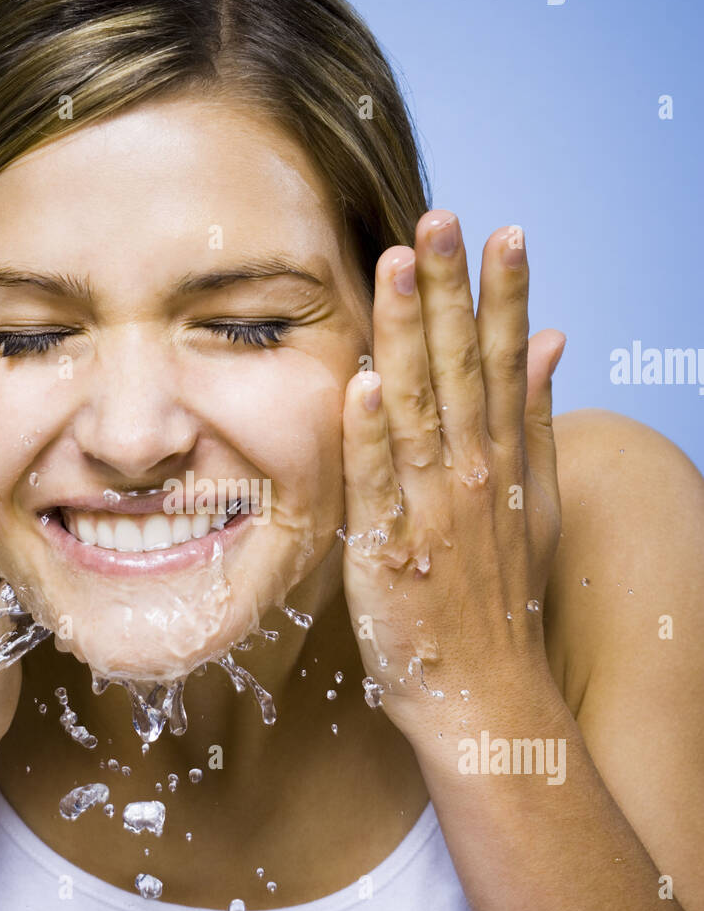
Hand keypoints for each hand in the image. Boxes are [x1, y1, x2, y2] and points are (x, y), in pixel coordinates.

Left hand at [341, 210, 564, 744]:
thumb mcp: (538, 501)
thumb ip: (534, 417)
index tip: (503, 232)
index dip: (504, 295)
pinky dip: (369, 436)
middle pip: (459, 368)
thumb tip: (548, 338)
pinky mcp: (388, 551)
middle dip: (450, 290)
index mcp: (504, 458)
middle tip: (442, 217)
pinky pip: (375, 486)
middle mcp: (472, 474)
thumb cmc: (499, 596)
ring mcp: (431, 511)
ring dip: (407, 337)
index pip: (504, 361)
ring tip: (399, 265)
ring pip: (417, 408)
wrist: (485, 693)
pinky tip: (362, 382)